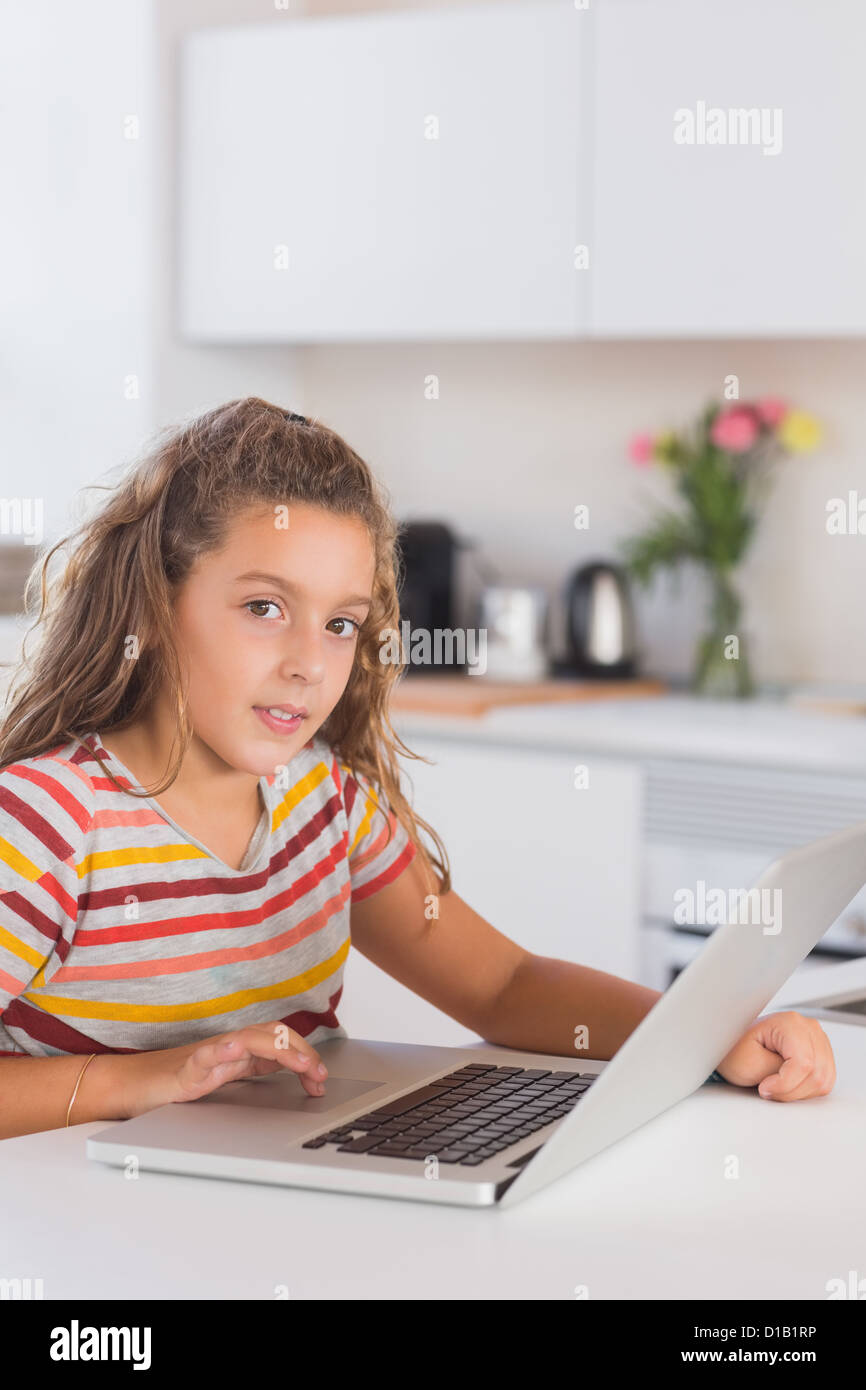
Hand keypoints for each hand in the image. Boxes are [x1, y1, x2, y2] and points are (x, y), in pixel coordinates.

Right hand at [122, 1021, 328, 1117]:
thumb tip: (293, 1075)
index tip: (322, 1078)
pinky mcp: (185, 1069)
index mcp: (239, 1052)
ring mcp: (207, 1055)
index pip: (280, 1042)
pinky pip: (205, 1056)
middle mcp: (227, 1048)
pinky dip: (222, 1050)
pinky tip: (234, 1048)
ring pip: (248, 1039)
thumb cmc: (175, 1084)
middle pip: (272, 1035)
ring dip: (278, 1048)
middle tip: (320, 1074)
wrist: (131, 1086)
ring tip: (300, 1062)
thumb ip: (255, 1071)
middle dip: (301, 1052)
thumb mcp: (225, 1079)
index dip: (305, 1055)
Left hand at [716, 1010, 834, 1100]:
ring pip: (823, 1081)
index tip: (765, 1088)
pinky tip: (788, 1083)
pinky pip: (824, 1082)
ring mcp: (818, 1040)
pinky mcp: (822, 1055)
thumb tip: (793, 1080)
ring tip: (776, 1084)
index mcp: (790, 1023)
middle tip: (768, 1088)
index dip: (785, 1084)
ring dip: (798, 1092)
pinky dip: (805, 1090)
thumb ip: (773, 1071)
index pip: (803, 1063)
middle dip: (790, 1090)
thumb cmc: (737, 1049)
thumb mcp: (746, 1062)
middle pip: (816, 1074)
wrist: (736, 1046)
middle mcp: (809, 1028)